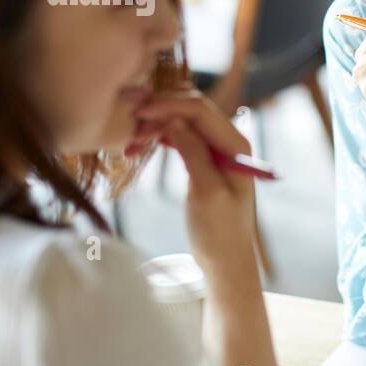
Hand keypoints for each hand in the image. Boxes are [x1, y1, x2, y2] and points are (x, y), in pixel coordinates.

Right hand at [131, 89, 258, 281]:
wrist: (225, 260)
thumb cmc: (220, 232)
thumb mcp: (207, 193)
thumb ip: (195, 154)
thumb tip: (175, 121)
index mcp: (237, 146)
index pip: (201, 110)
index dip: (169, 105)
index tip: (139, 113)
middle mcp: (228, 142)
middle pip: (190, 110)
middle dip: (159, 113)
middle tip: (130, 131)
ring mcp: (215, 150)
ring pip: (180, 122)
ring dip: (154, 127)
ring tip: (128, 146)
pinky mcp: (201, 160)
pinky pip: (177, 138)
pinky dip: (157, 139)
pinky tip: (134, 149)